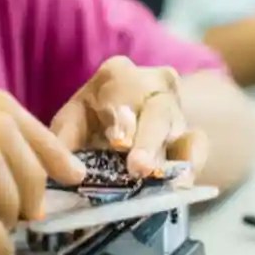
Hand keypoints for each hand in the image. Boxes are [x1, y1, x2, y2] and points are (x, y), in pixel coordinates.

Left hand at [50, 56, 206, 183]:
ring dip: (166, 156)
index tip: (117, 140)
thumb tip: (57, 166)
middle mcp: (154, 85)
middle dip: (146, 140)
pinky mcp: (192, 135)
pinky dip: (192, 163)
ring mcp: (177, 110)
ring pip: (176, 130)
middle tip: (138, 166)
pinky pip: (197, 146)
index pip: (121, 90)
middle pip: (156, 110)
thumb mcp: (73, 120)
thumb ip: (64, 138)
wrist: (128, 121)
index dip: (120, 116)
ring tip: (157, 177)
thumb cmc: (93, 118)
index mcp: (119, 74)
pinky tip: (183, 181)